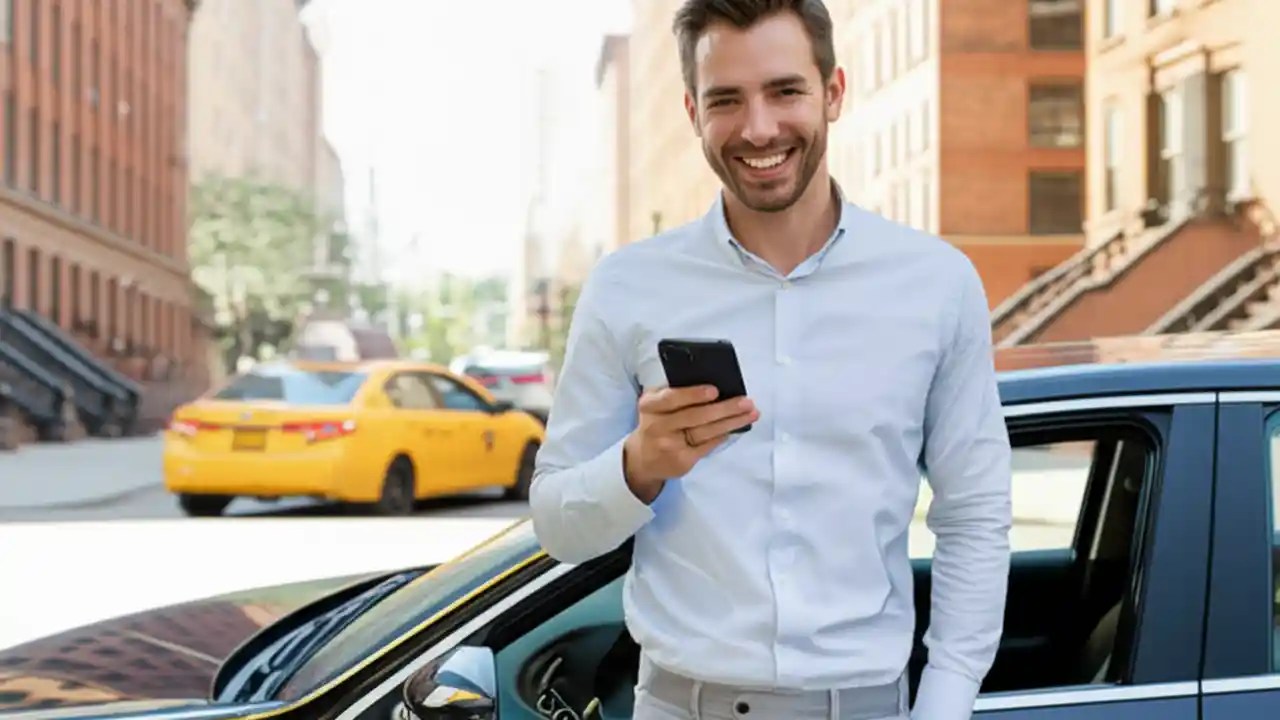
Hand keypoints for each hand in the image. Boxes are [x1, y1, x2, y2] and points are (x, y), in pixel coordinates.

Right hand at [623, 385, 758, 502]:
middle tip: (746, 402)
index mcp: (650, 405)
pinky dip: (722, 435)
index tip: (714, 390)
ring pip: (705, 432)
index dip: (693, 394)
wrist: (643, 458)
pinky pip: (706, 446)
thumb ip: (675, 394)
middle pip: (695, 416)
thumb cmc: (657, 422)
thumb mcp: (656, 405)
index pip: (671, 398)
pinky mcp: (681, 462)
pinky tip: (735, 428)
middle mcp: (657, 426)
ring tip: (750, 414)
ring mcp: (669, 446)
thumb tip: (714, 387)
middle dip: (724, 408)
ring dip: (731, 422)